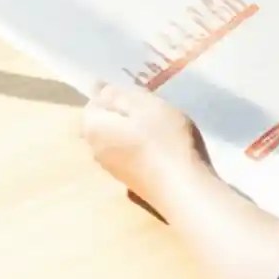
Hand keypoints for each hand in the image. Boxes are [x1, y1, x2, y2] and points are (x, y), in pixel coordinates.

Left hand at [81, 83, 210, 203]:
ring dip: (137, 130)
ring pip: (120, 138)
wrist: (185, 189)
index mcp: (93, 129)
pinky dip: (145, 147)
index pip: (95, 102)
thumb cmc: (164, 140)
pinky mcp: (132, 182)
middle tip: (153, 107)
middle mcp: (96, 151)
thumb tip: (98, 89)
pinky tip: (166, 146)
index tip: (141, 96)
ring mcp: (113, 169)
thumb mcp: (144, 105)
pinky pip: (132, 154)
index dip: (117, 95)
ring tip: (163, 126)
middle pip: (106, 122)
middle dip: (125, 113)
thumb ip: (118, 95)